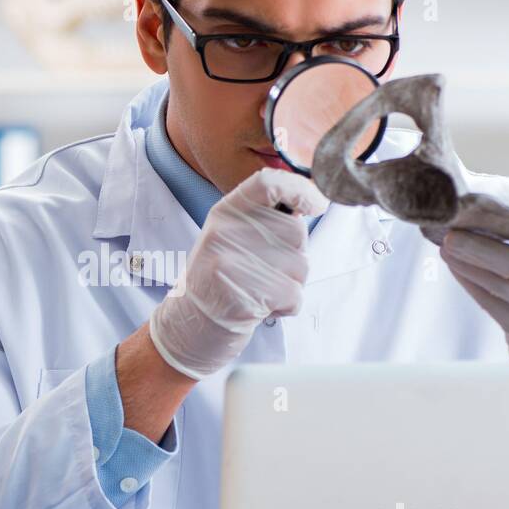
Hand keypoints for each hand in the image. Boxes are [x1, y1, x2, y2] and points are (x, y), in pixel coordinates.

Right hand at [148, 168, 328, 380]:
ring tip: (261, 290)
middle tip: (267, 271)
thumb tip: (312, 201)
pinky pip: (295, 295)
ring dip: (292, 284)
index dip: (300, 189)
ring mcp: (232, 265)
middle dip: (296, 255)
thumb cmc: (221, 279)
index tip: (316, 203)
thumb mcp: (231, 237)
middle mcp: (226, 233)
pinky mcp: (243, 297)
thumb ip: (263, 218)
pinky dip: (288, 306)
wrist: (191, 325)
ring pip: (301, 265)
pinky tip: (262, 307)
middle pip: (296, 231)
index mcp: (225, 214)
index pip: (268, 182)